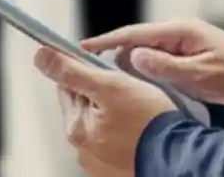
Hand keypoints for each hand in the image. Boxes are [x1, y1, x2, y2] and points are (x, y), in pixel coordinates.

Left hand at [35, 47, 175, 174]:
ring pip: (101, 121)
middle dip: (101, 91)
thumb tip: (42, 57)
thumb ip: (73, 71)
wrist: (181, 155)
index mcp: (76, 129)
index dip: (85, 70)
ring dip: (114, 109)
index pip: (67, 86)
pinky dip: (124, 129)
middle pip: (84, 104)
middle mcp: (84, 150)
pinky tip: (140, 124)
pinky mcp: (118, 168)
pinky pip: (115, 139)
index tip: (103, 66)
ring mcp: (100, 162)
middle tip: (127, 87)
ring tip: (137, 106)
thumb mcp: (110, 85)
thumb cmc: (150, 122)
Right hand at [82, 20, 223, 110]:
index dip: (106, 40)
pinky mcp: (185, 58)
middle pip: (135, 43)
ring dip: (130, 68)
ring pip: (145, 55)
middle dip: (113, 57)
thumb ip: (165, 66)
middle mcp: (176, 33)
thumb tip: (132, 56)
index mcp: (179, 30)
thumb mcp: (200, 74)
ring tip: (110, 82)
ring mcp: (180, 45)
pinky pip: (157, 63)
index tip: (82, 47)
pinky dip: (145, 73)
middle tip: (92, 71)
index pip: (134, 33)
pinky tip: (136, 86)